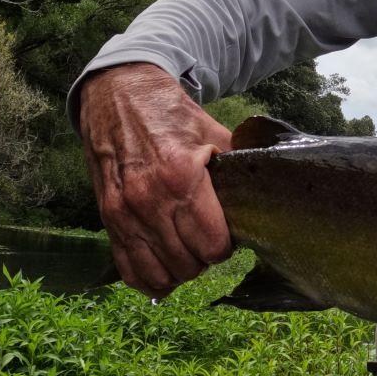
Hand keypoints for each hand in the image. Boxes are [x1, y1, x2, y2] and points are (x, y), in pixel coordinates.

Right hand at [78, 63, 232, 298]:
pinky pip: (129, 270)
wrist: (118, 97)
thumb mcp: (213, 133)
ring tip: (188, 252)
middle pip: (189, 265)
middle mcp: (149, 201)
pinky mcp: (107, 220)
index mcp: (181, 178)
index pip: (213, 246)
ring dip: (180, 271)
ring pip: (161, 274)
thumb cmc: (170, 116)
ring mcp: (123, 214)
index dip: (226, 245)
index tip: (227, 232)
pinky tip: (165, 269)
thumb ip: (240, 164)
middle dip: (204, 258)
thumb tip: (269, 191)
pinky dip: (149, 278)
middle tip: (208, 239)